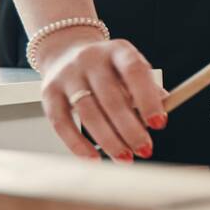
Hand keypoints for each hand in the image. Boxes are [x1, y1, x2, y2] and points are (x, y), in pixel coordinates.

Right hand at [37, 29, 167, 161]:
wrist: (67, 53)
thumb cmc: (108, 69)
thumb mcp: (130, 70)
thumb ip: (148, 91)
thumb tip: (161, 118)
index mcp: (118, 50)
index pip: (135, 72)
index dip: (148, 99)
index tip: (159, 124)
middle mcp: (91, 58)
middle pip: (111, 97)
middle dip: (130, 129)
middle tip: (145, 149)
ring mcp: (67, 74)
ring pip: (88, 113)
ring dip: (109, 140)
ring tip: (125, 158)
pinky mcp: (49, 92)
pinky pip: (62, 123)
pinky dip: (78, 144)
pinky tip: (93, 158)